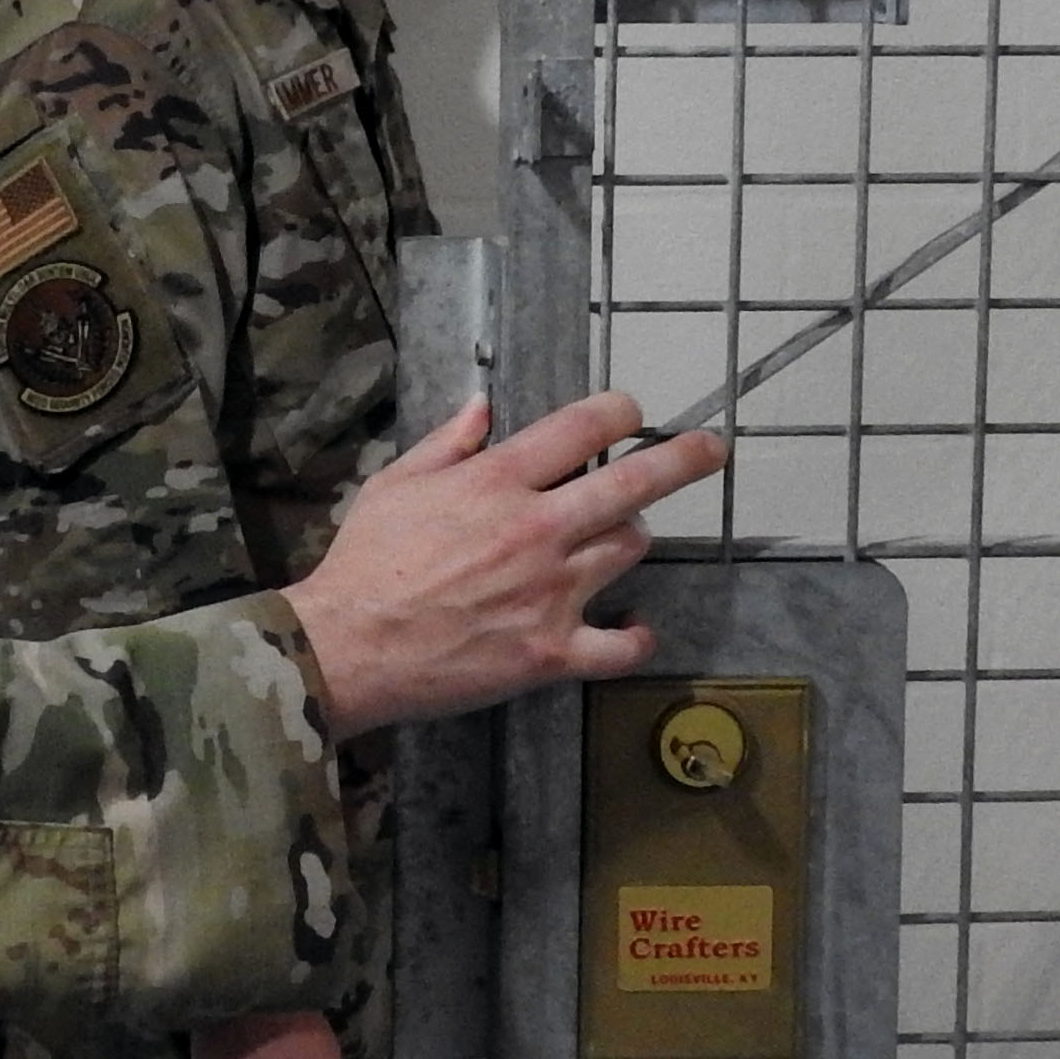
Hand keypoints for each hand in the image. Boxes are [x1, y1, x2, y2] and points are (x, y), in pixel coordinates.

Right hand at [282, 393, 729, 737]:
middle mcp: (537, 528)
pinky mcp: (552, 651)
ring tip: (616, 538)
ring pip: (630, 547)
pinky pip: (622, 645)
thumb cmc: (366, 563)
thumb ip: (448, 443)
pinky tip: (637, 628)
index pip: (583, 426)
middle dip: (684, 458)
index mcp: (498, 480)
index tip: (630, 412)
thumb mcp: (396, 483)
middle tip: (712, 449)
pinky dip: (637, 636)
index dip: (619, 411)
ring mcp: (551, 591)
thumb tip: (482, 407)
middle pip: (634, 481)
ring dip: (631, 537)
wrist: (347, 647)